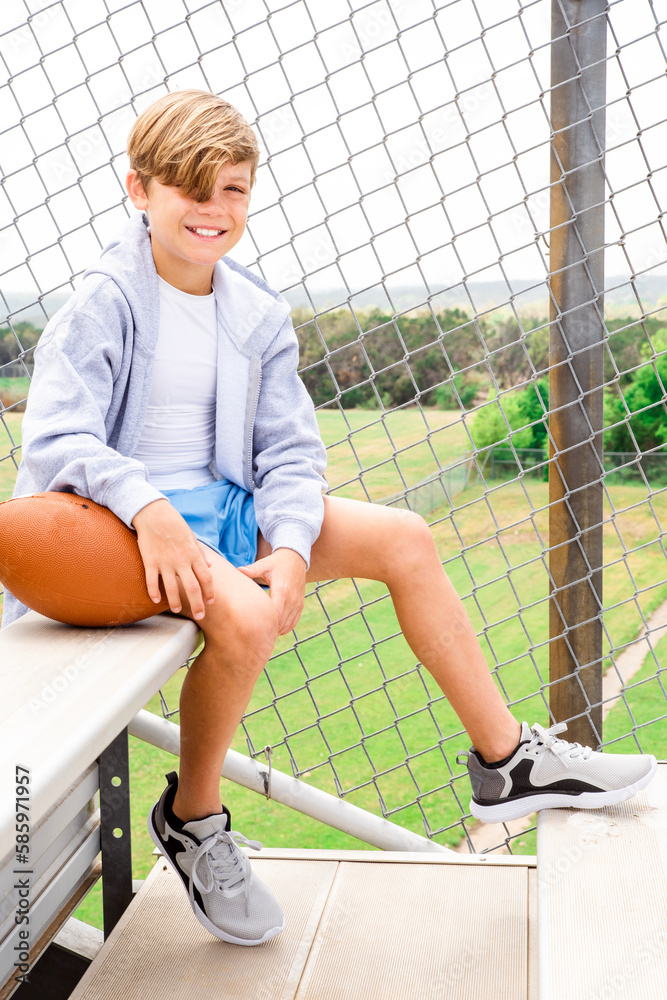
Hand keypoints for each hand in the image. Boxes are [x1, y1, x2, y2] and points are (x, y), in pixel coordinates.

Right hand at [131, 499, 214, 619]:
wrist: (153, 513)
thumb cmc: (174, 524)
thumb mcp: (192, 537)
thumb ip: (200, 553)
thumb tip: (209, 566)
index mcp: (193, 555)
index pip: (206, 578)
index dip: (209, 592)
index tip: (210, 602)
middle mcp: (181, 561)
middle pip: (192, 588)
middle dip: (197, 605)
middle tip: (199, 616)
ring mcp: (165, 562)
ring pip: (171, 588)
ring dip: (175, 602)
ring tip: (176, 610)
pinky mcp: (150, 561)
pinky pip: (151, 581)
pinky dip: (154, 592)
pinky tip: (156, 600)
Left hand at [238, 547, 305, 634]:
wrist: (296, 558)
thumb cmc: (277, 562)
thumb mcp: (265, 564)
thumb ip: (252, 569)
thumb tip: (238, 570)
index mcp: (282, 590)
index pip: (276, 614)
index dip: (266, 623)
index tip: (253, 626)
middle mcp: (292, 599)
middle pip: (281, 623)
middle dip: (268, 629)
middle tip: (254, 632)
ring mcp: (297, 603)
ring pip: (287, 625)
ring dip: (276, 630)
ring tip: (262, 631)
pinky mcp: (300, 605)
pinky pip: (293, 623)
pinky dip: (284, 628)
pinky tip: (274, 628)